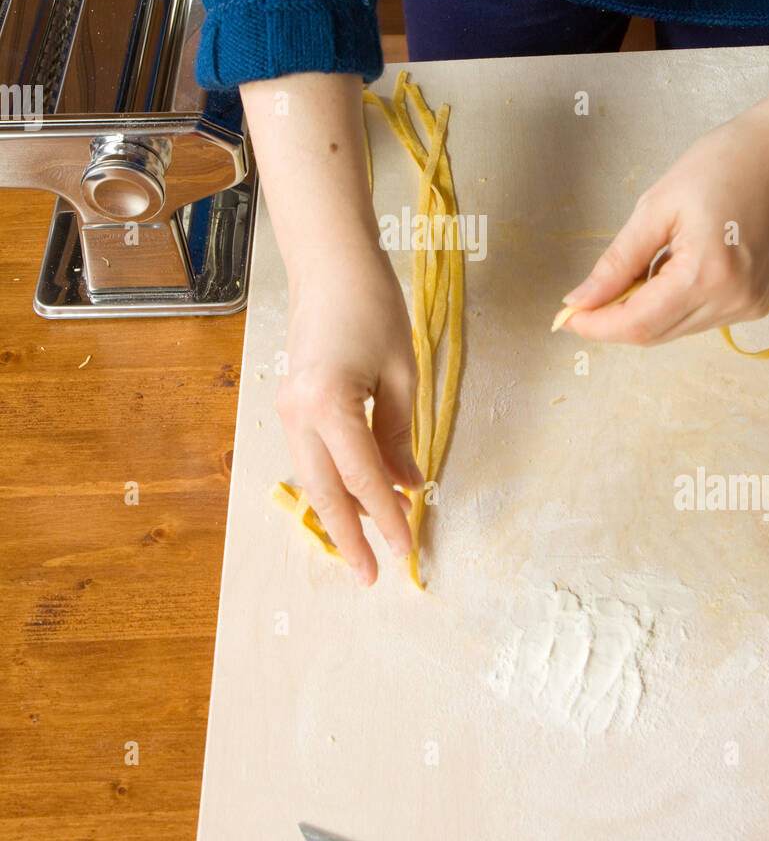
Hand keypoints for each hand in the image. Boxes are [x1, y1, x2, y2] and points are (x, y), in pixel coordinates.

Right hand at [277, 241, 422, 585]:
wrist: (331, 265)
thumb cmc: (372, 307)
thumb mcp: (401, 372)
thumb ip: (400, 434)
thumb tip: (410, 484)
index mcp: (329, 403)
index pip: (362, 477)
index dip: (386, 517)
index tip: (407, 549)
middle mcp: (298, 412)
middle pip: (324, 490)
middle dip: (348, 535)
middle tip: (371, 576)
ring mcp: (287, 409)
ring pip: (312, 477)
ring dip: (339, 511)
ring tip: (366, 545)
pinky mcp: (290, 404)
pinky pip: (310, 456)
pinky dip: (332, 482)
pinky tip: (356, 498)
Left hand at [556, 103, 768, 344]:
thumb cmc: (726, 164)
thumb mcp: (657, 206)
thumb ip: (617, 262)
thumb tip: (580, 300)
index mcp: (707, 275)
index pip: (637, 324)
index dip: (595, 326)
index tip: (564, 316)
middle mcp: (733, 301)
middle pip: (655, 334)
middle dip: (614, 320)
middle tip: (584, 298)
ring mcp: (749, 306)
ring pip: (675, 329)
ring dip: (644, 311)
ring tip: (642, 264)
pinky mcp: (757, 303)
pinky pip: (699, 317)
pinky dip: (673, 303)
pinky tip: (673, 268)